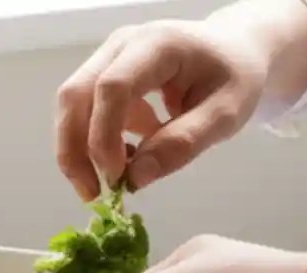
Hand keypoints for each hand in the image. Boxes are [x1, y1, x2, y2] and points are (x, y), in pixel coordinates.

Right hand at [55, 1, 306, 199]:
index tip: (117, 178)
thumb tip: (134, 179)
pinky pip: (84, 110)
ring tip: (107, 184)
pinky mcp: (104, 74)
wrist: (234, 51)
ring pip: (71, 104)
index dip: (105, 136)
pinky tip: (127, 159)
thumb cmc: (235, 78)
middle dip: (75, 149)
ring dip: (78, 150)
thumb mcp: (225, 115)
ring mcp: (109, 57)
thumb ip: (183, 144)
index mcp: (158, 45)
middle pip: (76, 95)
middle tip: (91, 194)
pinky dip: (94, 142)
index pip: (112, 87)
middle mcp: (122, 45)